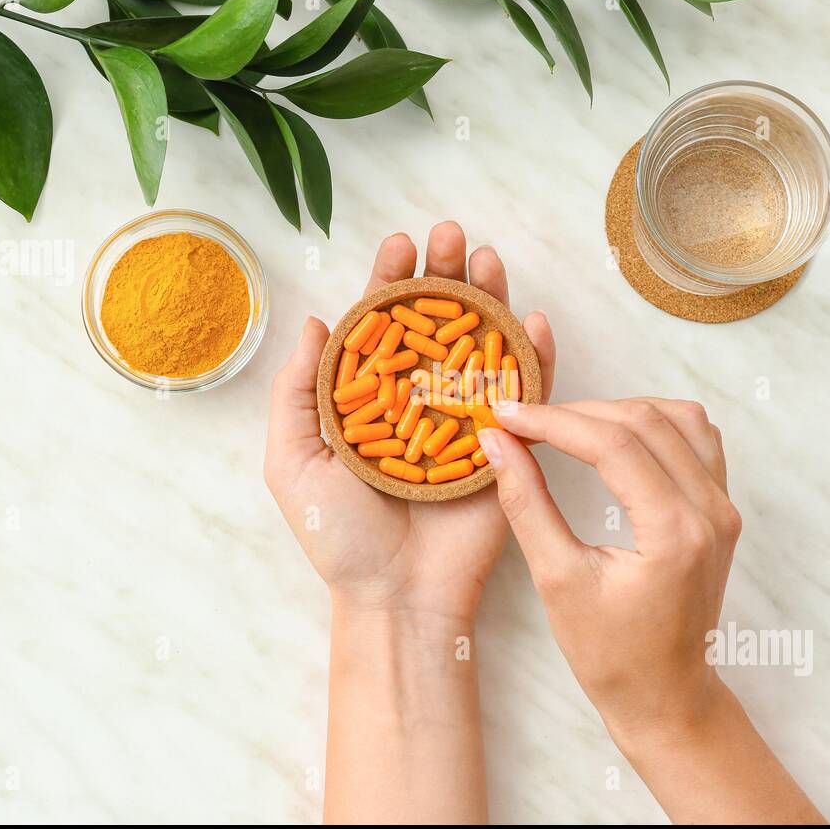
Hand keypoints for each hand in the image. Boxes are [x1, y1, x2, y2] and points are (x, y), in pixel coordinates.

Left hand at [264, 221, 555, 622]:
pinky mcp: (506, 444)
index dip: (390, 282)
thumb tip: (317, 321)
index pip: (382, 326)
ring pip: (482, 345)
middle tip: (450, 234)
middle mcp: (420, 400)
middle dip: (444, 274)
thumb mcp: (294, 462)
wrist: (396, 595)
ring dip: (490, 298)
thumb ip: (299, 393)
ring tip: (488, 258)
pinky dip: (535, 355)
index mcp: (370, 399)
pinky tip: (535, 319)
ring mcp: (466, 419)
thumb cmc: (339, 536)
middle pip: (437, 323)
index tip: (398, 245)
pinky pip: (526, 394)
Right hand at [477, 398, 736, 734]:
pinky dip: (654, 423)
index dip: (553, 421)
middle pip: (644, 421)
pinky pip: (698, 438)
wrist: (665, 695)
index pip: (613, 444)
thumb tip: (496, 442)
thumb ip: (527, 504)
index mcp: (675, 533)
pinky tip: (614, 434)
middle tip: (523, 420)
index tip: (507, 414)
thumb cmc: (611, 654)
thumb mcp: (558, 580)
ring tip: (565, 425)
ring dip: (618, 410)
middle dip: (577, 412)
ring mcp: (724, 508)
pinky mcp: (722, 509)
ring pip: (677, 418)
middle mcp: (711, 512)